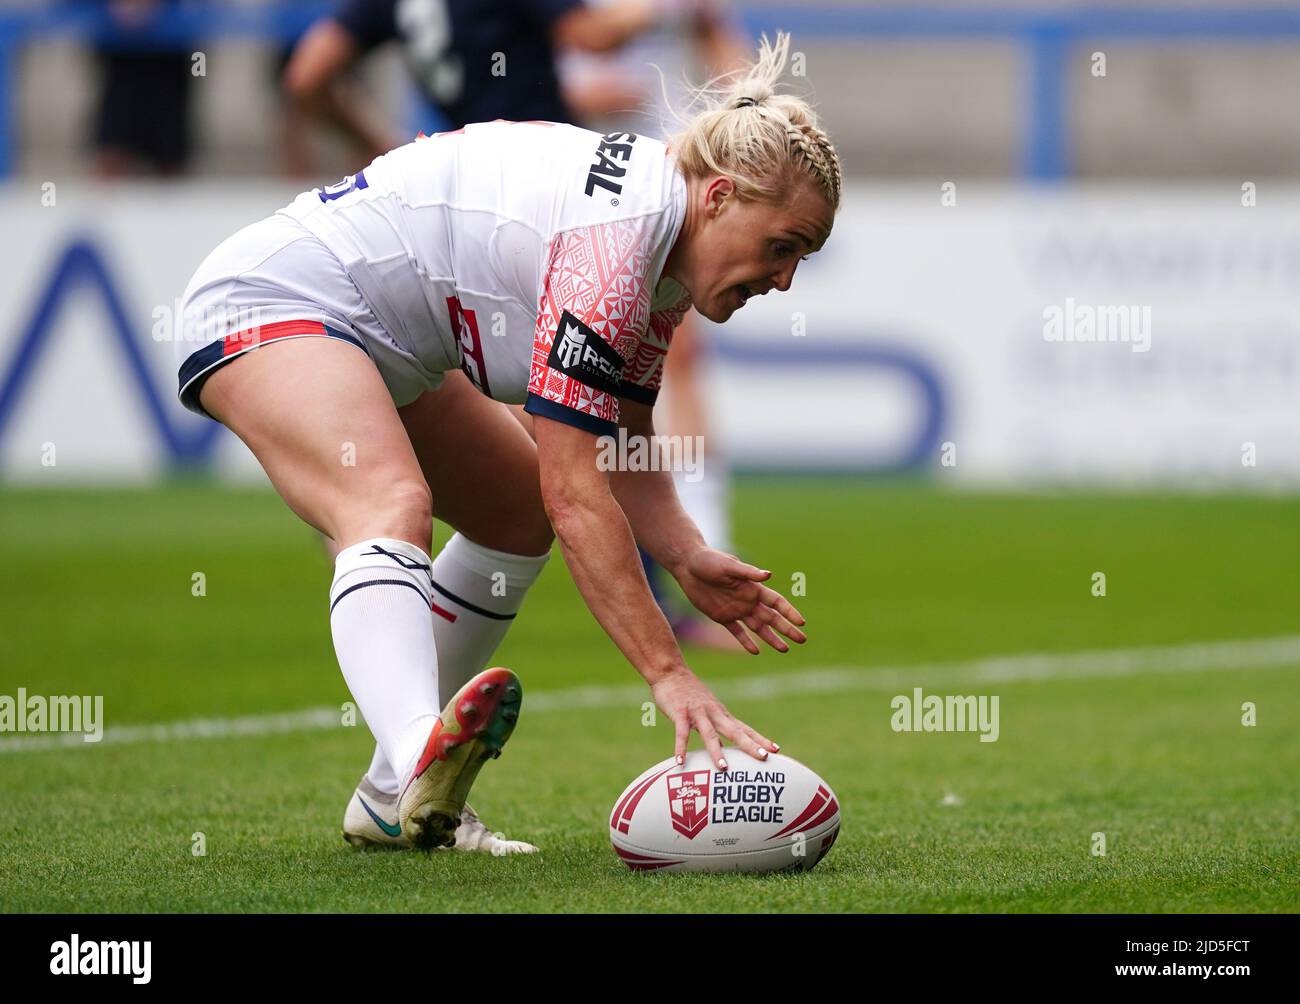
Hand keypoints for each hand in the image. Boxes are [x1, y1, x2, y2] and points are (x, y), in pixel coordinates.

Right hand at [650, 667, 778, 768]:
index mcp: (721, 714)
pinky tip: (680, 762)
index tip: (776, 750)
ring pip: (709, 733)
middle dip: (750, 745)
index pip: (745, 729)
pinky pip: (681, 732)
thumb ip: (714, 729)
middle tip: (764, 758)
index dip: (760, 740)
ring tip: (724, 768)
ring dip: (716, 751)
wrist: (670, 671)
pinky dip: (681, 747)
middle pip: (735, 731)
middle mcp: (714, 713)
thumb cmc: (688, 693)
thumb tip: (721, 747)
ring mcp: (697, 712)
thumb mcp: (706, 711)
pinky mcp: (680, 712)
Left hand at [673, 548, 807, 654]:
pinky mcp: (722, 617)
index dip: (789, 612)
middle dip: (787, 629)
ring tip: (785, 649)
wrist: (688, 565)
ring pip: (758, 628)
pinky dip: (746, 641)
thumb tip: (769, 575)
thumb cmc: (709, 561)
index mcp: (753, 587)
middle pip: (772, 618)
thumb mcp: (728, 565)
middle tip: (802, 640)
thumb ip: (748, 572)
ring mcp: (736, 610)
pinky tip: (756, 651)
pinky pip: (737, 632)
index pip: (776, 602)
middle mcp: (748, 600)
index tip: (801, 622)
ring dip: (771, 638)